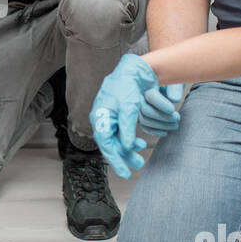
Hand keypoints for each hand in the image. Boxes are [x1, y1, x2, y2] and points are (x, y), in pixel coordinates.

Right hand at [90, 53, 157, 177]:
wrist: (133, 69)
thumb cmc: (127, 85)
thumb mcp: (128, 106)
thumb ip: (127, 127)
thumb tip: (127, 147)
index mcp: (100, 117)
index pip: (106, 144)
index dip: (116, 159)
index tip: (125, 172)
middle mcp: (103, 119)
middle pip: (111, 144)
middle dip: (124, 156)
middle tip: (136, 165)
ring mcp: (111, 118)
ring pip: (117, 140)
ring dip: (128, 150)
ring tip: (139, 158)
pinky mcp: (119, 117)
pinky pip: (122, 134)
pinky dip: (131, 140)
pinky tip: (140, 143)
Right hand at [139, 83, 183, 135]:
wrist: (166, 82)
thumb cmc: (172, 80)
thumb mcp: (175, 80)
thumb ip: (175, 88)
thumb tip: (174, 99)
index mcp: (146, 82)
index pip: (150, 95)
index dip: (160, 104)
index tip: (172, 109)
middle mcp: (138, 94)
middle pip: (145, 110)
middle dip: (162, 117)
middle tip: (177, 118)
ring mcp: (138, 106)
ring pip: (144, 120)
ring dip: (161, 125)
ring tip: (175, 124)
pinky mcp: (141, 115)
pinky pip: (144, 127)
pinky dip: (155, 131)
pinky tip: (166, 132)